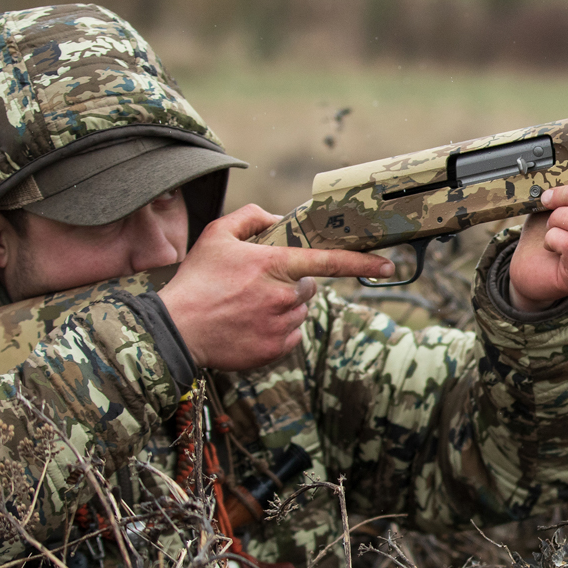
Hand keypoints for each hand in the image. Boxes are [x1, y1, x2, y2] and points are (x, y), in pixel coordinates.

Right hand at [159, 204, 392, 370]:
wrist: (177, 331)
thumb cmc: (196, 281)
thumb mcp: (216, 236)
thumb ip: (250, 218)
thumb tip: (277, 219)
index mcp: (274, 265)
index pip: (330, 261)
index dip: (363, 263)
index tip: (389, 265)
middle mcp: (284, 296)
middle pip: (308, 286)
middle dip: (291, 282)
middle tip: (256, 285)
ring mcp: (282, 325)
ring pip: (299, 310)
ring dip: (282, 305)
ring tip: (246, 306)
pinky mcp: (277, 349)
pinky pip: (291, 333)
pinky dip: (277, 328)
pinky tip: (249, 324)